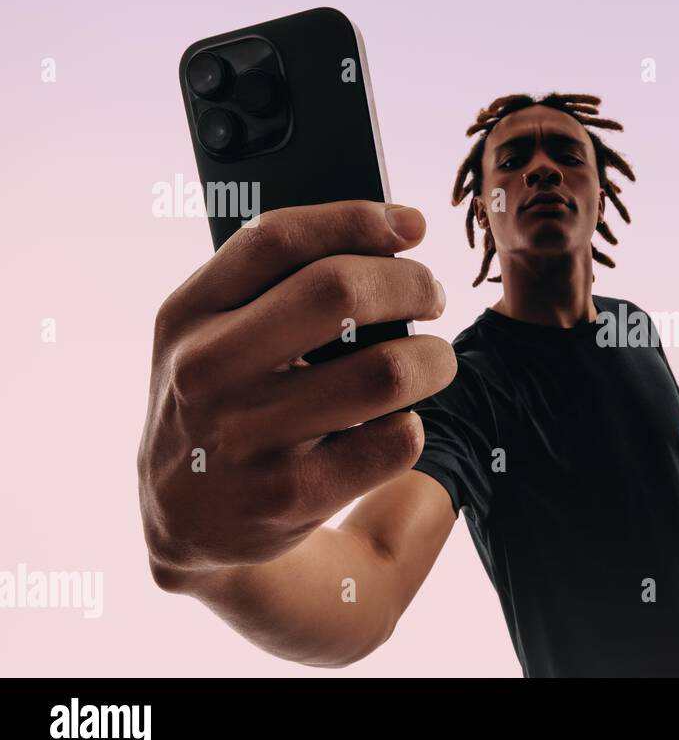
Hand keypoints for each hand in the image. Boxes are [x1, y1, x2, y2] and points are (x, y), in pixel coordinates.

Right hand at [137, 201, 456, 586]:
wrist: (183, 520)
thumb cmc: (223, 401)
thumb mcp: (213, 335)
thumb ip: (276, 280)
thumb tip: (396, 230)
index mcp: (187, 315)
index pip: (277, 238)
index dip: (357, 219)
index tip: (412, 225)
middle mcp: (207, 370)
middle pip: (340, 291)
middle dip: (412, 284)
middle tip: (433, 296)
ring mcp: (245, 437)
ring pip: (385, 370)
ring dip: (432, 359)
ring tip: (433, 361)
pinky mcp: (289, 496)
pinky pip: (394, 441)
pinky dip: (412, 426)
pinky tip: (395, 425)